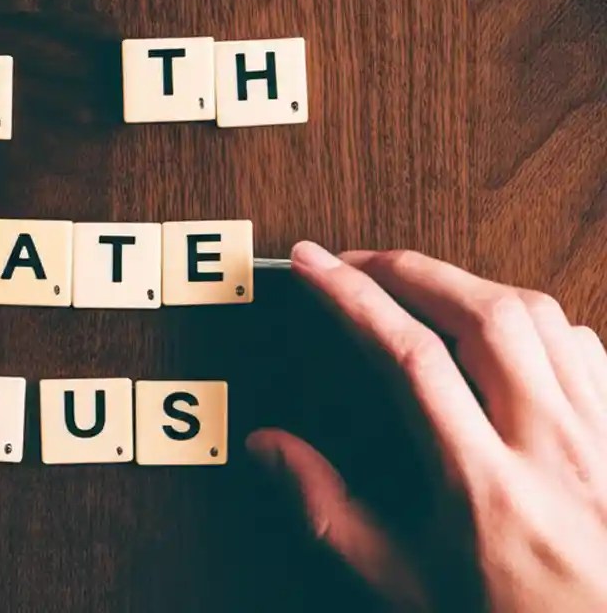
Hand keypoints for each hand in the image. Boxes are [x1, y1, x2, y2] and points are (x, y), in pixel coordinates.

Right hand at [248, 243, 606, 611]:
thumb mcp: (404, 583)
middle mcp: (550, 444)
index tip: (312, 266)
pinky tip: (500, 327)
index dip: (351, 298)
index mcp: (484, 485)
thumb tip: (268, 449)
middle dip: (408, 268)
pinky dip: (531, 317)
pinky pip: (582, 342)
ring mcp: (598, 431)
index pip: (409, 356)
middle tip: (356, 261)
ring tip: (418, 284)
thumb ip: (328, 511)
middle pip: (482, 312)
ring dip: (468, 282)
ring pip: (539, 314)